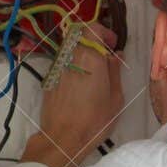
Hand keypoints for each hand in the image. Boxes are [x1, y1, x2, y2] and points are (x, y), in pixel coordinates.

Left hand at [21, 22, 124, 166]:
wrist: (63, 138)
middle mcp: (71, 57)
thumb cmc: (95, 120)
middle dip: (93, 40)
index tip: (112, 45)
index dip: (104, 32)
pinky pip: (63, 62)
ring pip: (70, 47)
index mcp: (90, 58)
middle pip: (79, 35)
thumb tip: (115, 55)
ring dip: (83, 51)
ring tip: (94, 69)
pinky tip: (81, 82)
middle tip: (104, 55)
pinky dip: (73, 64)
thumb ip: (115, 72)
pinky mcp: (50, 78)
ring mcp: (58, 67)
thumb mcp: (115, 97)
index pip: (92, 28)